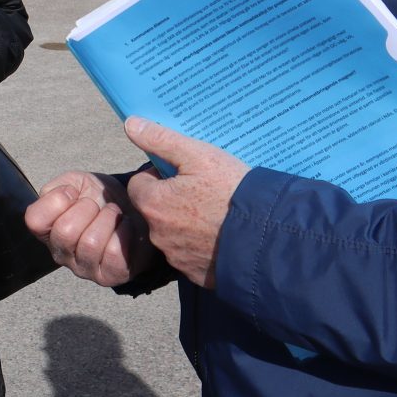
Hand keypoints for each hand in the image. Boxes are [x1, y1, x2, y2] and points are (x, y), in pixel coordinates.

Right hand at [24, 171, 154, 286]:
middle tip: (98, 206)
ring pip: (90, 243)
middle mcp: (61, 254)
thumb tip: (66, 196)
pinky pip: (113, 254)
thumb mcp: (76, 183)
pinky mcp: (111, 275)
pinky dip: (124, 231)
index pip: (34, 220)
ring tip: (114, 214)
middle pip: (64, 232)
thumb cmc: (101, 199)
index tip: (74, 193)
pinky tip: (125, 226)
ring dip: (108, 219)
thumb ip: (59, 186)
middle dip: (87, 208)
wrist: (134, 210)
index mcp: (47, 231)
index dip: (57, 199)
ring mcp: (85, 269)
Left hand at [122, 116, 248, 290]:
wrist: (266, 238)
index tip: (185, 173)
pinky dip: (200, 245)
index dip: (160, 175)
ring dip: (186, 223)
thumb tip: (130, 124)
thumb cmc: (231, 191)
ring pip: (172, 233)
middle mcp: (156, 234)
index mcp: (152, 203)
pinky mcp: (194, 273)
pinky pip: (190, 255)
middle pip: (155, 209)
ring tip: (215, 213)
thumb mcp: (198, 155)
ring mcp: (175, 256)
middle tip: (203, 191)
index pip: (139, 183)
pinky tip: (221, 235)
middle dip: (172, 199)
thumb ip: (160, 139)